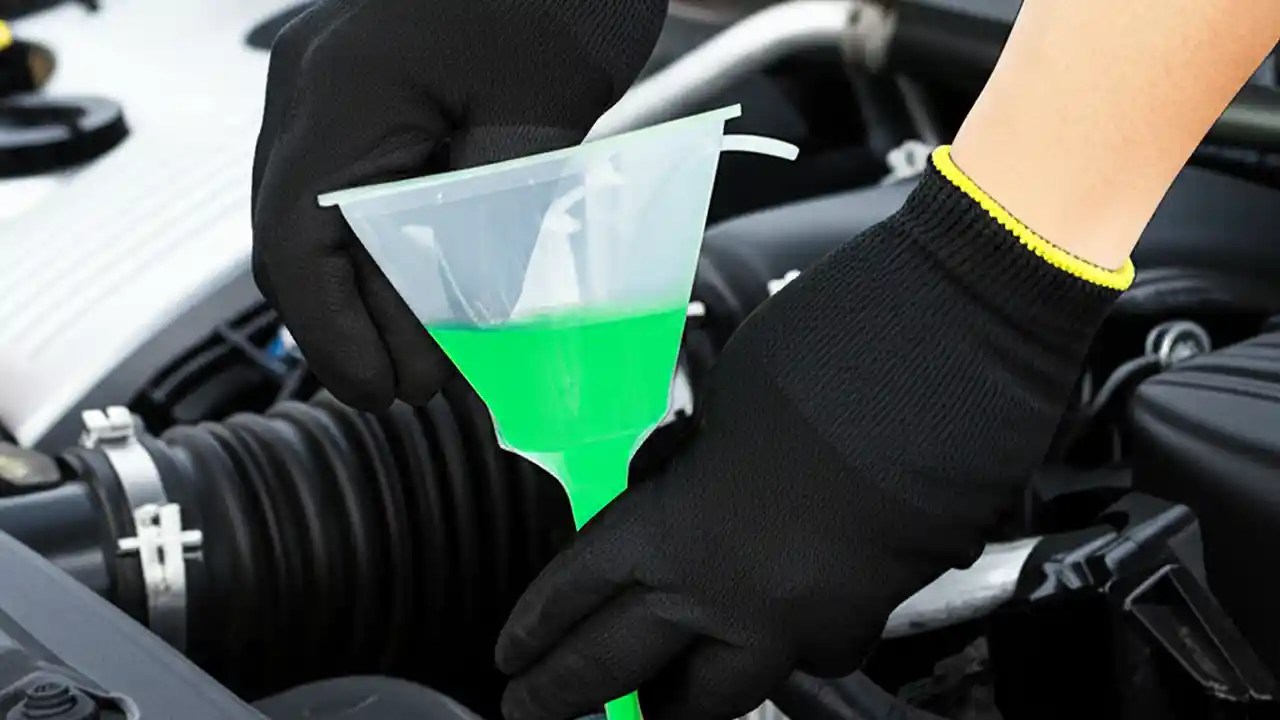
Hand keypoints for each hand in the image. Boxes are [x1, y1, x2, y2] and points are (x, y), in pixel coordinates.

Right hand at [251, 0, 665, 408]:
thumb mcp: (537, 124)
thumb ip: (491, 232)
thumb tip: (465, 331)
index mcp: (341, 93)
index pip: (297, 246)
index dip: (335, 336)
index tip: (384, 392)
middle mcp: (310, 91)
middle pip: (299, 244)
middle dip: (356, 328)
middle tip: (421, 385)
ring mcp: (325, 89)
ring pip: (321, 225)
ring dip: (373, 293)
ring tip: (435, 351)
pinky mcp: (357, 95)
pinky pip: (349, 190)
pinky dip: (386, 248)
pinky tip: (431, 287)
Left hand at [495, 158, 1124, 719]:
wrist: (950, 364)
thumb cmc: (831, 359)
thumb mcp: (726, 397)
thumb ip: (693, 460)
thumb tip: (688, 481)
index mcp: (673, 525)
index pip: (581, 590)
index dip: (540, 625)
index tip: (514, 652)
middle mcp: (725, 591)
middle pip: (621, 667)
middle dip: (566, 693)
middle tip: (533, 711)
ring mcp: (799, 617)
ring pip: (721, 694)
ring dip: (682, 700)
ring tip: (657, 706)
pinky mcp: (866, 616)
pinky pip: (810, 655)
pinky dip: (787, 650)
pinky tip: (784, 634)